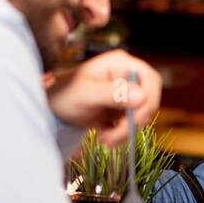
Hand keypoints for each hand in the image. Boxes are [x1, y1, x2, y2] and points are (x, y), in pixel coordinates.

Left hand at [44, 49, 160, 145]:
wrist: (54, 111)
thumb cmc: (65, 95)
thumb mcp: (87, 94)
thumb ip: (114, 94)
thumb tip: (142, 96)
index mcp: (120, 64)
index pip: (150, 79)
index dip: (149, 99)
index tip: (136, 118)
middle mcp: (126, 76)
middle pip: (148, 99)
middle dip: (135, 121)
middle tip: (116, 135)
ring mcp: (126, 93)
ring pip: (141, 115)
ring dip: (127, 131)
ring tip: (105, 138)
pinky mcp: (123, 109)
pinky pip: (133, 124)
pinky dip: (123, 134)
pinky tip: (106, 136)